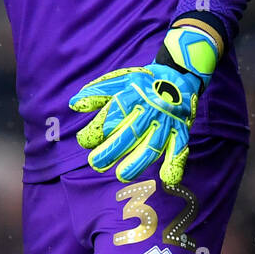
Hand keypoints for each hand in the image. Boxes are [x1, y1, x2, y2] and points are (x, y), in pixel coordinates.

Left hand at [67, 25, 218, 185]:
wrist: (178, 75)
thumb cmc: (144, 82)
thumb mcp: (120, 80)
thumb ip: (97, 92)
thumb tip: (73, 105)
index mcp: (134, 96)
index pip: (113, 115)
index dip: (97, 129)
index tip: (84, 141)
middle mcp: (150, 110)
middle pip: (130, 134)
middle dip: (111, 151)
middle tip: (95, 164)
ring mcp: (166, 122)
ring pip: (153, 146)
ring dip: (137, 163)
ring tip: (121, 176)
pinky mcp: (181, 131)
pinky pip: (180, 149)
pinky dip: (175, 163)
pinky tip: (167, 178)